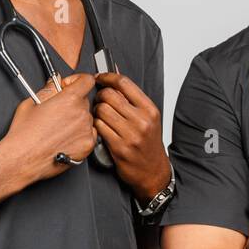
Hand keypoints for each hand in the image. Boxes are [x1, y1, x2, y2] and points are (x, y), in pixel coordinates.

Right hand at [1, 73, 97, 184]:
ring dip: (77, 119)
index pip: (86, 80)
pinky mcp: (88, 145)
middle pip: (85, 101)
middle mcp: (81, 114)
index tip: (70, 86)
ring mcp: (87, 130)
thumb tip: (55, 82)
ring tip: (58, 129)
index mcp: (69, 99)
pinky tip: (64, 138)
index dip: (77, 81)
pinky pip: (90, 134)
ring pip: (87, 118)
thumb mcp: (31, 103)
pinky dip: (81, 134)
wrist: (23, 159)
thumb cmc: (24, 134)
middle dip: (73, 102)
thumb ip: (48, 89)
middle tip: (57, 111)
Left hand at [92, 72, 170, 199]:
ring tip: (100, 115)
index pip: (124, 83)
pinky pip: (99, 127)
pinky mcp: (119, 147)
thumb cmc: (148, 143)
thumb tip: (114, 82)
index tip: (100, 78)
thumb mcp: (149, 119)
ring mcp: (131, 134)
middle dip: (100, 95)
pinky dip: (96, 125)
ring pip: (102, 110)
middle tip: (100, 100)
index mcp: (150, 110)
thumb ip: (133, 101)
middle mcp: (142, 120)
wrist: (152, 170)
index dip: (108, 77)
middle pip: (110, 95)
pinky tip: (100, 127)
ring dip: (96, 111)